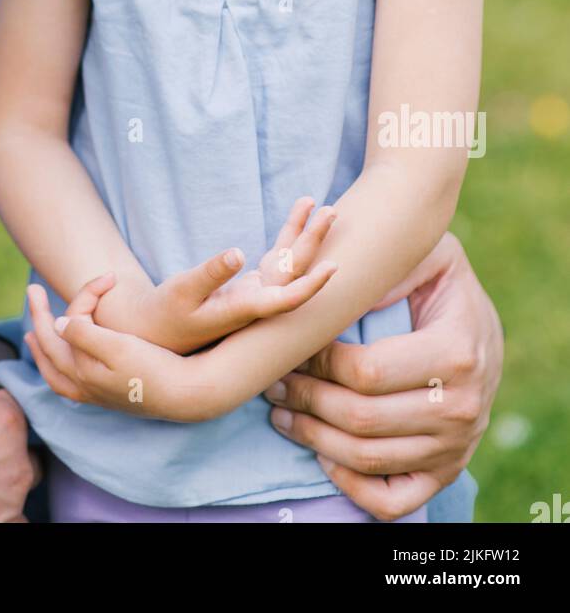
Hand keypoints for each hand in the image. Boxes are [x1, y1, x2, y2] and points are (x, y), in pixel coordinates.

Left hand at [25, 277, 213, 421]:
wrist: (183, 395)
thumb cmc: (153, 367)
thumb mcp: (118, 346)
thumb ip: (83, 335)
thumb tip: (57, 324)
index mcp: (81, 369)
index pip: (69, 322)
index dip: (86, 295)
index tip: (109, 278)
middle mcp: (82, 384)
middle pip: (49, 347)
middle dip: (40, 316)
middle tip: (33, 290)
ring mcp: (93, 393)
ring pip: (55, 371)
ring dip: (42, 350)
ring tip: (31, 335)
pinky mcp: (106, 397)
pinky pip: (68, 384)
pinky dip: (58, 370)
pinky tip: (63, 365)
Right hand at [92, 197, 337, 354]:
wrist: (158, 333)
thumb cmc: (166, 313)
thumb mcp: (182, 291)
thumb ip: (211, 273)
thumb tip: (238, 253)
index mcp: (244, 309)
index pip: (285, 300)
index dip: (311, 286)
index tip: (334, 267)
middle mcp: (257, 303)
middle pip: (294, 272)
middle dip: (313, 242)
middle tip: (331, 211)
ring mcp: (255, 293)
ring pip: (288, 262)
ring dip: (303, 235)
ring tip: (318, 204)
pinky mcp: (249, 285)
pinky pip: (275, 257)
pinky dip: (286, 236)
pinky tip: (298, 214)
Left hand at [262, 232, 502, 520]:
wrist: (483, 329)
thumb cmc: (442, 284)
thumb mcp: (428, 255)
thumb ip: (388, 265)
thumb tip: (332, 286)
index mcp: (454, 353)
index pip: (368, 372)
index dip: (319, 363)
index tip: (291, 347)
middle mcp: (461, 408)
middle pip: (361, 418)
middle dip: (305, 400)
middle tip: (272, 383)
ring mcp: (455, 447)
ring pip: (369, 458)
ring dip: (313, 438)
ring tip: (280, 412)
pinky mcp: (446, 471)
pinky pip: (394, 501)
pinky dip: (352, 487)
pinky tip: (322, 456)